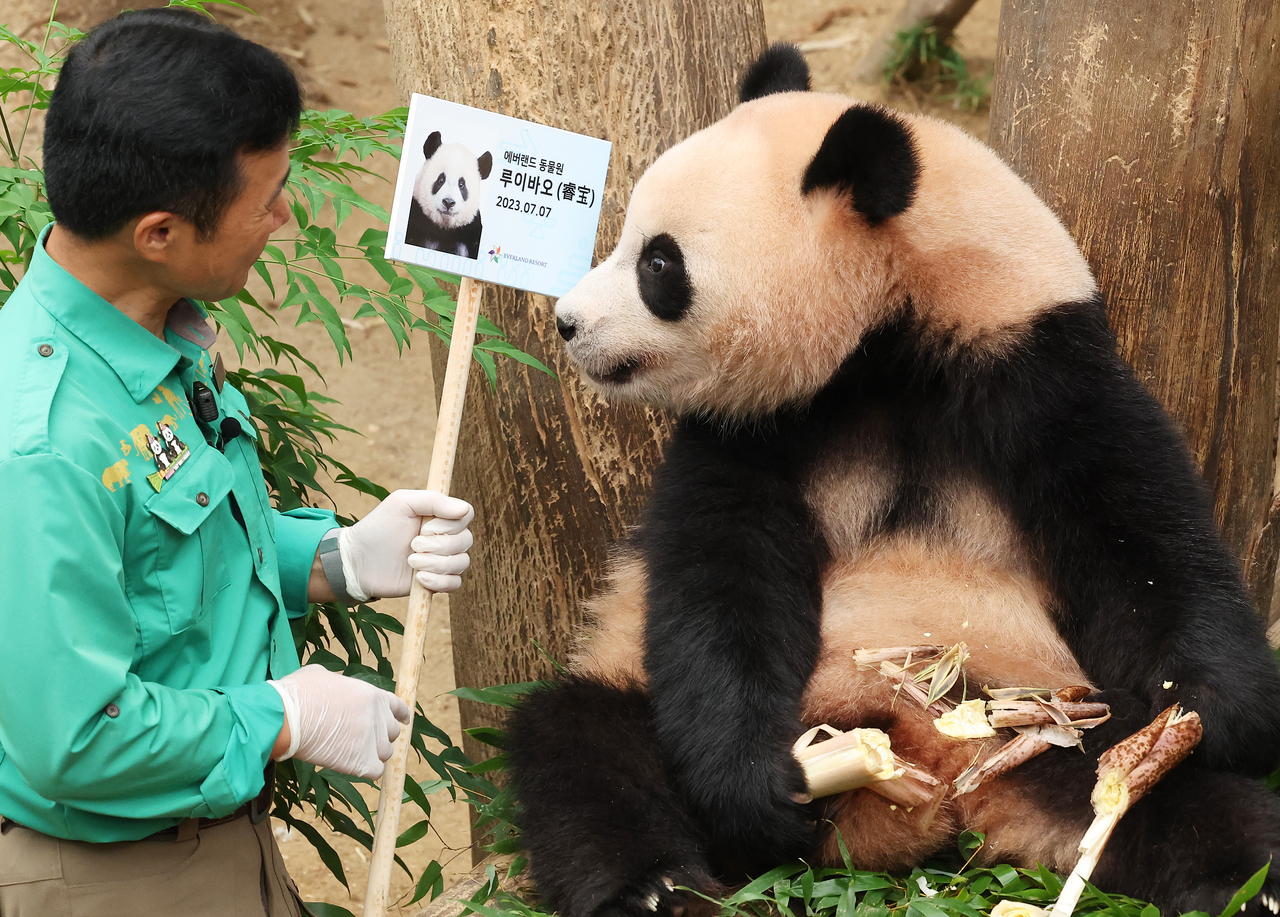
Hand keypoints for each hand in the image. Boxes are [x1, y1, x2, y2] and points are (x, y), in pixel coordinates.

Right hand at [268, 665, 410, 778]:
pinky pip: (376, 771)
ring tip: (352, 753)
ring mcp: (372, 740)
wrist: (286, 718)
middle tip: (361, 739)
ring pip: (386, 753)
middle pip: (393, 732)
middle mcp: (378, 717)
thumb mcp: (322, 675)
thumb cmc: (299, 694)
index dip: (399, 716)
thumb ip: (338, 683)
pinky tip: (352, 766)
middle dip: (380, 736)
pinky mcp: (362, 762)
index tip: (402, 722)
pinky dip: (367, 771)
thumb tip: (334, 684)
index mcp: (372, 695)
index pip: (398, 707)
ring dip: (373, 754)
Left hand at [339, 489, 473, 599]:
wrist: (358, 561)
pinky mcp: (437, 582)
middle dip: (438, 546)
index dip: (450, 524)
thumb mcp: (402, 503)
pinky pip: (455, 583)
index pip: (466, 515)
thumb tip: (465, 509)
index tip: (425, 527)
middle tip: (412, 545)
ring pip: (461, 562)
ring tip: (411, 562)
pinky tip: (418, 579)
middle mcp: (445, 537)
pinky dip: (439, 582)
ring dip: (435, 563)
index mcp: (440, 516)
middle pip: (466, 540)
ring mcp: (442, 560)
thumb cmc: (378, 527)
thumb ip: (434, 500)